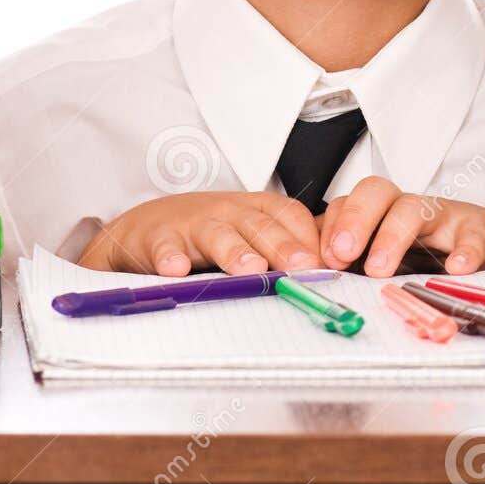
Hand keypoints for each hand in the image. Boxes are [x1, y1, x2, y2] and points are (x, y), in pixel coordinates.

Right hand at [79, 192, 320, 276]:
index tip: (328, 264)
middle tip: (301, 268)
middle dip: (283, 247)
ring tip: (250, 270)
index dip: (309, 238)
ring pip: (218, 234)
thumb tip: (337, 273)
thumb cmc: (210, 232)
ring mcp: (193, 223)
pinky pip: (166, 247)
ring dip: (235, 251)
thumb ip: (286, 248)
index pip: (290, 216)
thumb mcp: (249, 233)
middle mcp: (228, 211)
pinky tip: (177, 271)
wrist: (147, 225)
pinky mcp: (159, 237)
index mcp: (255, 209)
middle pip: (259, 226)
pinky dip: (171, 258)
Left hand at [318, 176, 484, 276]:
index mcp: (379, 215)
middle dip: (354, 220)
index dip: (330, 228)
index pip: (345, 203)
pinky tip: (456, 268)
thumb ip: (351, 266)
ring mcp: (442, 216)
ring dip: (392, 236)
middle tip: (341, 254)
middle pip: (374, 192)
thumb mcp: (385, 260)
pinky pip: (471, 234)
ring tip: (379, 270)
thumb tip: (311, 280)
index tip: (321, 261)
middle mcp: (406, 208)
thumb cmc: (430, 254)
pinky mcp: (478, 230)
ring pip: (414, 208)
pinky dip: (464, 250)